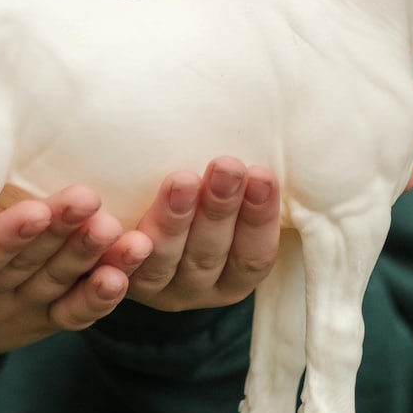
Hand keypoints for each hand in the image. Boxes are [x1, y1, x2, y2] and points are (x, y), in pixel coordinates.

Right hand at [0, 187, 152, 384]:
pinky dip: (99, 298)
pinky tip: (122, 275)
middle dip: (61, 233)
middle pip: (28, 264)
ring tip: (120, 232)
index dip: (10, 235)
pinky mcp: (46, 319)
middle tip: (91, 202)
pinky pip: (74, 314)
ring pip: (58, 283)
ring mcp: (20, 307)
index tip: (37, 211)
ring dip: (90, 257)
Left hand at [120, 158, 281, 311]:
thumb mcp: (231, 198)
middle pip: (209, 254)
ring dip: (174, 219)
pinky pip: (113, 265)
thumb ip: (247, 184)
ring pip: (164, 258)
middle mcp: (194, 288)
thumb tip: (301, 125)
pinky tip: (116, 220)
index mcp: (232, 278)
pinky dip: (120, 246)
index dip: (260, 218)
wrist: (132, 214)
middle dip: (220, 209)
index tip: (263, 174)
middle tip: (228, 166)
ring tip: (182, 179)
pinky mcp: (112, 277)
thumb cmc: (201, 198)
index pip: (253, 256)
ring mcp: (152, 286)